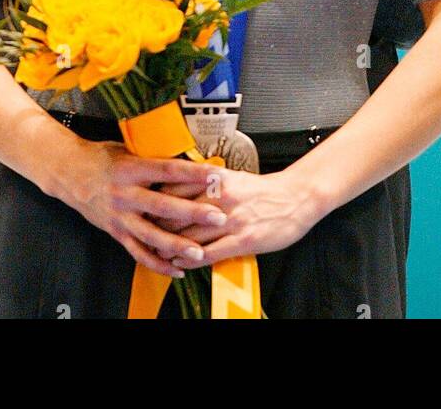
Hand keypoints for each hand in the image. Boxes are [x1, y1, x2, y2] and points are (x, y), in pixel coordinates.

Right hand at [41, 134, 228, 278]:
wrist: (68, 172)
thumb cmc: (101, 158)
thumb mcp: (127, 149)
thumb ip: (153, 156)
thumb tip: (186, 156)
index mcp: (131, 168)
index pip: (167, 170)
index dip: (192, 173)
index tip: (215, 175)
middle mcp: (125, 194)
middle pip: (163, 206)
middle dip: (193, 213)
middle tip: (217, 216)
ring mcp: (119, 216)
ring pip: (151, 235)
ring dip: (177, 246)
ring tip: (199, 252)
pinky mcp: (115, 232)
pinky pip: (139, 252)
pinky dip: (158, 264)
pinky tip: (176, 269)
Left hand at [157, 167, 318, 267]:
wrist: (295, 197)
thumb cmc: (263, 189)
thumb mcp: (232, 176)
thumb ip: (207, 181)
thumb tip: (180, 184)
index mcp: (217, 178)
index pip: (175, 187)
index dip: (157, 199)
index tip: (145, 205)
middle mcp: (221, 197)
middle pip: (178, 213)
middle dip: (159, 224)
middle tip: (145, 231)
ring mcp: (231, 220)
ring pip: (191, 235)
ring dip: (171, 246)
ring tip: (157, 250)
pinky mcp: (242, 240)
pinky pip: (210, 253)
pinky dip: (192, 259)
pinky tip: (180, 262)